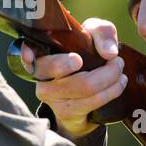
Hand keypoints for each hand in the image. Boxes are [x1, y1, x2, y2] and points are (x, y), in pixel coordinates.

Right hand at [20, 18, 125, 140]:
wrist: (90, 89)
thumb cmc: (85, 53)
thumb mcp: (93, 35)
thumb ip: (102, 33)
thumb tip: (109, 53)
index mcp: (39, 54)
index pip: (25, 54)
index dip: (26, 54)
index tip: (33, 52)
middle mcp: (40, 76)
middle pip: (58, 70)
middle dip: (88, 61)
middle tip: (115, 60)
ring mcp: (50, 96)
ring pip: (82, 87)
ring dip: (109, 78)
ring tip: (120, 69)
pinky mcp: (64, 112)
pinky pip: (90, 102)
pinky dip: (110, 92)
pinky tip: (119, 83)